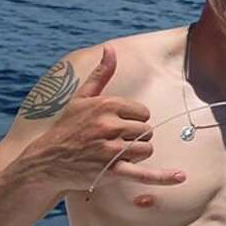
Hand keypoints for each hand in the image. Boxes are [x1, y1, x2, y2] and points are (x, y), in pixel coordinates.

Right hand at [21, 46, 186, 193]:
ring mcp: (111, 149)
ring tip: (113, 154)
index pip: (144, 112)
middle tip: (111, 141)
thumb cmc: (66, 127)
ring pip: (147, 149)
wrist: (45, 160)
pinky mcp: (111, 171)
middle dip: (135, 137)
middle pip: (147, 131)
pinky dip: (163, 176)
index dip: (134, 120)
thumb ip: (101, 74)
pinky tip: (180, 177)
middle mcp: (110, 125)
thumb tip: (110, 49)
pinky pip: (144, 173)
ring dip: (136, 153)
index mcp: (107, 105)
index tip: (116, 125)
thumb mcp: (82, 97)